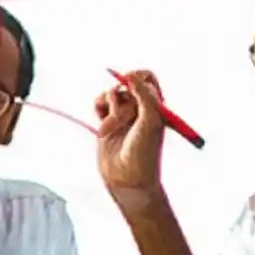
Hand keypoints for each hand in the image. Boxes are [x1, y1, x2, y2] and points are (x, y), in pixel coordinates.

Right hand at [95, 69, 166, 209]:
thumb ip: (144, 94)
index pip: (147, 79)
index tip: (129, 80)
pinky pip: (99, 103)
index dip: (137, 75)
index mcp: (156, 106)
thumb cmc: (144, 152)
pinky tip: (101, 125)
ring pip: (111, 94)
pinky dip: (98, 109)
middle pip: (126, 85)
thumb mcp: (150, 120)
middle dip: (122, 94)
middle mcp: (139, 108)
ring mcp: (122, 115)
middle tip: (120, 106)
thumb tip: (131, 75)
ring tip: (110, 128)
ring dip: (110, 109)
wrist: (127, 179)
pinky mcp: (106, 122)